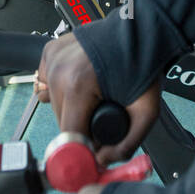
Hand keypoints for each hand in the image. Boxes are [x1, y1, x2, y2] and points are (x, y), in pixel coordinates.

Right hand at [37, 35, 161, 166]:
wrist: (141, 33)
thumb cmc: (144, 65)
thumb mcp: (147, 111)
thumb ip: (127, 145)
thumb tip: (101, 161)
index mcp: (77, 85)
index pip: (68, 136)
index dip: (82, 152)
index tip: (91, 158)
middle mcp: (59, 71)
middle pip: (61, 121)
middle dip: (81, 128)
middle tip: (102, 118)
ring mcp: (52, 59)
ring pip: (53, 104)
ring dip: (72, 109)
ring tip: (95, 97)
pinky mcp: (50, 52)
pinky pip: (47, 83)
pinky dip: (61, 89)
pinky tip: (81, 84)